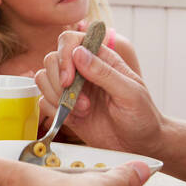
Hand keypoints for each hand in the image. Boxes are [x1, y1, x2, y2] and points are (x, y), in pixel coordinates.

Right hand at [34, 23, 163, 156]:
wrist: (139, 144)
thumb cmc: (141, 116)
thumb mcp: (130, 93)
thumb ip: (105, 73)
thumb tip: (78, 53)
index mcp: (102, 58)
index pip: (72, 41)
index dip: (64, 55)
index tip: (69, 78)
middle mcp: (83, 70)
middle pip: (52, 59)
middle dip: (59, 81)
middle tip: (80, 101)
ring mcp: (72, 89)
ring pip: (43, 78)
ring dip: (57, 96)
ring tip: (82, 110)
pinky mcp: (64, 108)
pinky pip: (44, 101)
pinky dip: (54, 111)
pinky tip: (75, 119)